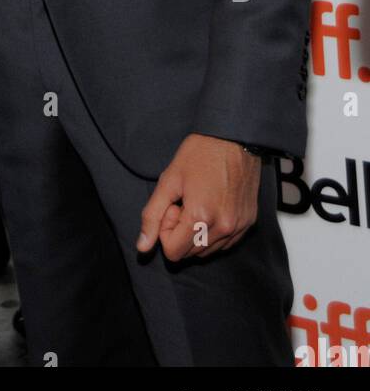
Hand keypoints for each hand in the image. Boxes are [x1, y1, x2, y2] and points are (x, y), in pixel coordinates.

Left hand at [136, 133, 259, 260]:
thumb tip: (142, 247)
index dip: (165, 230)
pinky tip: (212, 206)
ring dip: (196, 233)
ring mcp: (239, 227)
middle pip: (190, 254)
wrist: (233, 137)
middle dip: (180, 232)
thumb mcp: (168, 180)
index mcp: (201, 217)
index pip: (173, 252)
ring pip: (207, 251)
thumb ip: (152, 215)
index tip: (172, 206)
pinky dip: (213, 232)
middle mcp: (223, 227)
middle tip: (184, 202)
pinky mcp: (249, 223)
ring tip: (199, 202)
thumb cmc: (200, 153)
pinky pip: (225, 243)